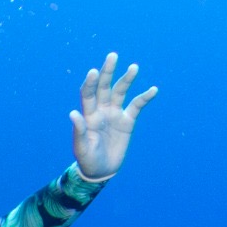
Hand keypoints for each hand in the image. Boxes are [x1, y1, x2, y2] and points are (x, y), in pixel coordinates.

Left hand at [70, 53, 157, 180]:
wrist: (101, 170)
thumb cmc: (88, 159)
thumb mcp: (81, 148)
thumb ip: (79, 131)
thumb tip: (73, 113)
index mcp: (88, 115)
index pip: (88, 94)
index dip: (90, 83)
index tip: (93, 72)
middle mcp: (101, 110)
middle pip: (104, 87)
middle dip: (108, 72)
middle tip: (112, 55)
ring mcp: (114, 114)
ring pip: (121, 92)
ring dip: (127, 79)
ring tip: (134, 67)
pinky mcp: (127, 121)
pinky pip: (137, 106)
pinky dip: (145, 97)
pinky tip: (153, 90)